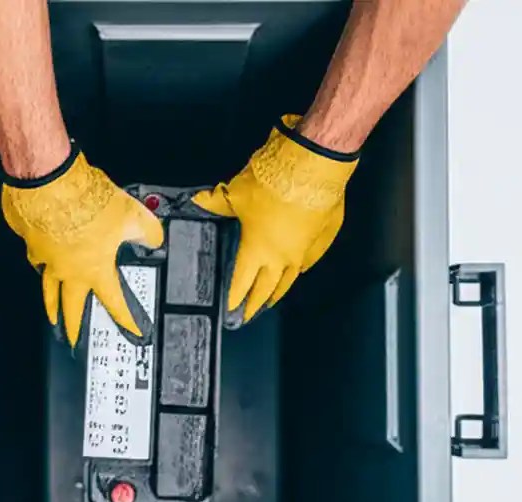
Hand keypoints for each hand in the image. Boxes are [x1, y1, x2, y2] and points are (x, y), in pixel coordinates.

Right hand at [2, 149, 163, 347]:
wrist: (49, 180)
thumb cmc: (85, 200)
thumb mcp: (131, 215)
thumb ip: (146, 231)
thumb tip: (154, 238)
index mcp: (94, 269)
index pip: (114, 302)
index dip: (125, 318)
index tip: (131, 329)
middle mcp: (66, 269)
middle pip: (69, 306)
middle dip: (72, 326)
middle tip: (72, 339)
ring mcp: (43, 255)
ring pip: (46, 286)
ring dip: (49, 302)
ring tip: (51, 311)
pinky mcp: (27, 238)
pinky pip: (32, 253)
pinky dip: (37, 258)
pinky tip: (39, 255)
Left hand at [192, 114, 358, 323]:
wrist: (313, 166)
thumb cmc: (272, 183)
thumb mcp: (235, 193)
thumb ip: (215, 203)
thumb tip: (197, 202)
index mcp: (257, 251)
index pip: (242, 282)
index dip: (234, 297)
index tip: (230, 309)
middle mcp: (282, 257)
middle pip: (268, 288)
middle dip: (256, 303)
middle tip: (249, 315)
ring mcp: (305, 249)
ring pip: (291, 278)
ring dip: (279, 291)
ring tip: (272, 300)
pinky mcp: (324, 237)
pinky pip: (311, 259)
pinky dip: (302, 268)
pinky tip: (300, 270)